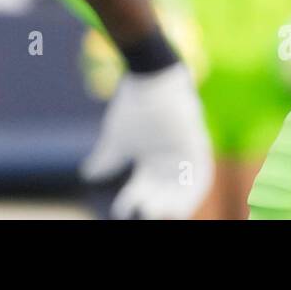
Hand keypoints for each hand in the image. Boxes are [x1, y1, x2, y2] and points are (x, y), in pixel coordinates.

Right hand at [81, 63, 213, 218]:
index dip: (133, 204)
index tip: (121, 210)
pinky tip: (181, 200)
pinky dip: (194, 189)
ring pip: (184, 189)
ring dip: (176, 204)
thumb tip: (88, 175)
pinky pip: (202, 174)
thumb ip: (106, 159)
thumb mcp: (117, 138)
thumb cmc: (133, 106)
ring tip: (162, 212)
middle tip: (143, 212)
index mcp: (150, 161)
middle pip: (165, 194)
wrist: (149, 76)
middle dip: (155, 208)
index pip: (145, 191)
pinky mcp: (197, 145)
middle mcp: (170, 161)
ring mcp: (185, 154)